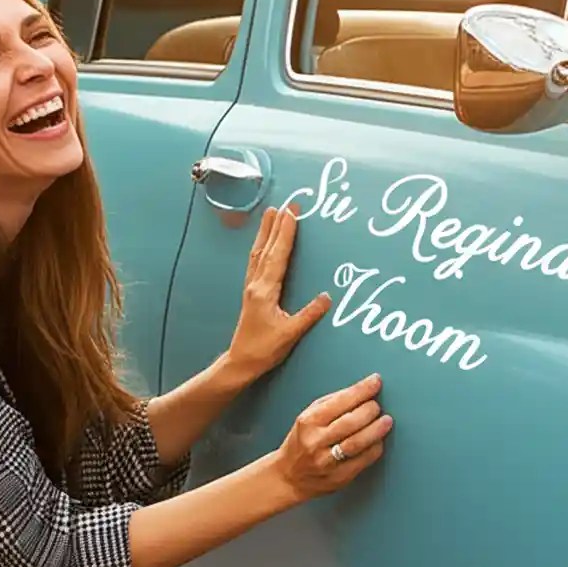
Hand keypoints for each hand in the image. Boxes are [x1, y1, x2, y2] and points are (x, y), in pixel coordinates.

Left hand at [226, 205, 331, 381]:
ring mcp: (251, 287)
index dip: (286, 233)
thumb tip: (326, 296)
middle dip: (277, 225)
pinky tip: (263, 242)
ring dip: (266, 232)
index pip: (278, 256)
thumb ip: (309, 314)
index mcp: (265, 291)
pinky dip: (262, 247)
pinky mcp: (251, 293)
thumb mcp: (291, 333)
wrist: (241, 362)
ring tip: (271, 213)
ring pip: (258, 253)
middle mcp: (256, 284)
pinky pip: (256, 262)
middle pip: (267, 248)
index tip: (292, 212)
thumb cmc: (264, 349)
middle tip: (286, 204)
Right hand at [271, 374, 392, 498]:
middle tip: (377, 406)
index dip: (361, 390)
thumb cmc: (302, 441)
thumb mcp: (309, 416)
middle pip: (351, 422)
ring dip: (376, 430)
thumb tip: (361, 389)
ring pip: (358, 443)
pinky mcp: (339, 477)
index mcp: (309, 421)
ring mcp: (327, 462)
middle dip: (370, 410)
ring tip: (386, 421)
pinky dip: (375, 448)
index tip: (376, 382)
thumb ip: (332, 402)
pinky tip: (378, 441)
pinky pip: (362, 461)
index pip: (340, 402)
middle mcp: (316, 441)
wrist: (288, 476)